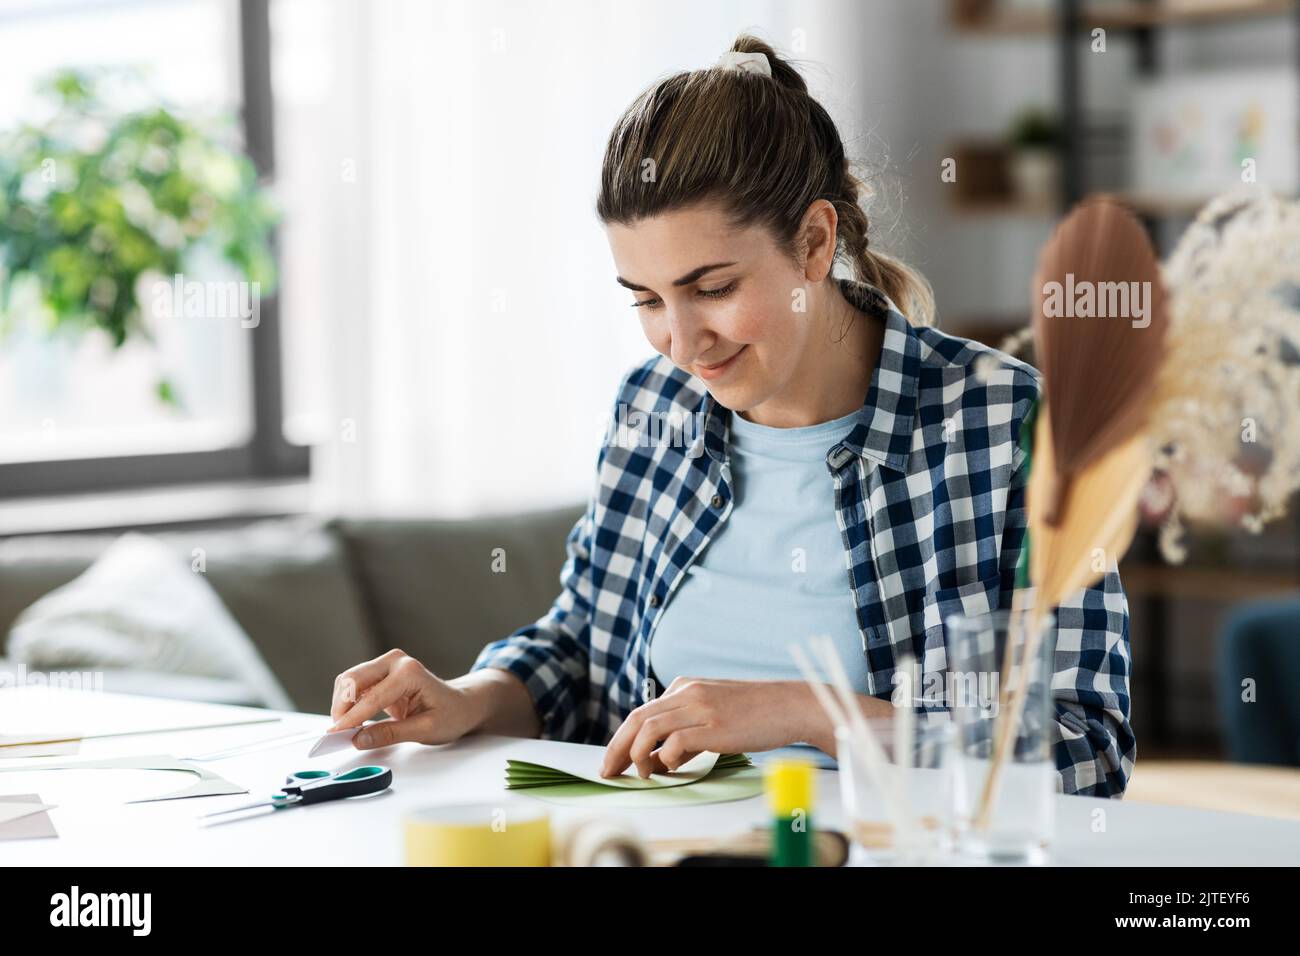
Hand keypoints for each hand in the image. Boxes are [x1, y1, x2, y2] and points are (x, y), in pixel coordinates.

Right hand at [328, 649, 477, 749]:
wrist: (461, 704)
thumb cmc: (451, 714)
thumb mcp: (426, 729)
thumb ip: (391, 734)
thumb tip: (359, 739)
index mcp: (410, 672)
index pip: (372, 697)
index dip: (352, 718)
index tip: (337, 735)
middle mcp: (396, 661)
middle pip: (353, 680)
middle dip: (341, 707)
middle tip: (338, 734)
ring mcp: (387, 664)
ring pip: (349, 680)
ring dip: (341, 704)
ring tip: (346, 729)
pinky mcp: (380, 673)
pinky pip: (354, 684)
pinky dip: (347, 701)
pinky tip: (352, 719)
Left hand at [599, 677, 812, 777]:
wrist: (788, 705)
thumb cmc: (753, 714)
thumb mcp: (712, 717)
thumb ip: (684, 736)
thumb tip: (657, 761)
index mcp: (684, 687)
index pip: (640, 713)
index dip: (620, 739)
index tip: (612, 762)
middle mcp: (688, 692)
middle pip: (637, 720)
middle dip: (617, 748)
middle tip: (608, 772)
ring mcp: (701, 707)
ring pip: (650, 729)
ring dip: (638, 755)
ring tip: (642, 774)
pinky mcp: (715, 726)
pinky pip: (677, 742)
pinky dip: (667, 758)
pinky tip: (672, 768)